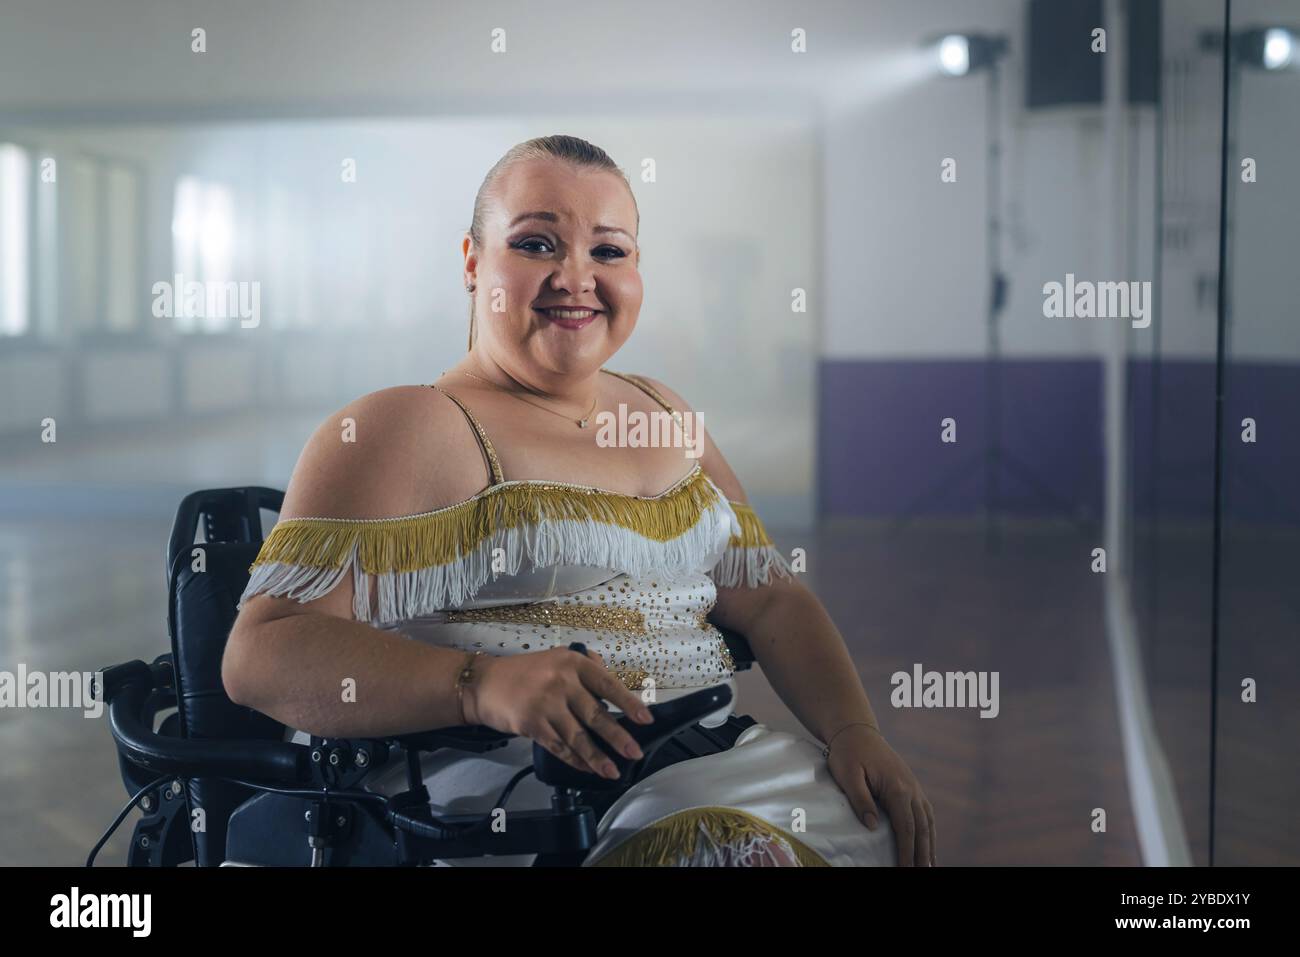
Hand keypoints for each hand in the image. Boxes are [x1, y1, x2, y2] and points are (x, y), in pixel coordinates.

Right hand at [464, 648, 654, 780]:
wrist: (485, 684)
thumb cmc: (525, 673)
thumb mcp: (556, 659)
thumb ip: (585, 666)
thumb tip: (612, 685)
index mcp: (572, 663)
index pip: (607, 684)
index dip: (628, 702)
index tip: (646, 719)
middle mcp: (561, 682)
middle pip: (596, 714)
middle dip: (618, 737)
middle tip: (636, 752)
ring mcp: (545, 704)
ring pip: (578, 736)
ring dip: (597, 757)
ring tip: (613, 771)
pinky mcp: (531, 724)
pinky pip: (559, 747)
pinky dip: (575, 760)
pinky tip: (588, 768)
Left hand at [826, 725, 936, 866]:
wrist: (856, 731)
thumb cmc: (848, 753)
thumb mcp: (847, 775)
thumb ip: (860, 800)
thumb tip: (873, 827)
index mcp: (897, 788)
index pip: (905, 828)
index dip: (907, 851)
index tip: (905, 869)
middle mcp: (911, 788)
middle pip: (921, 828)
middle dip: (922, 854)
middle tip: (922, 873)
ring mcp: (914, 786)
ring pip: (927, 821)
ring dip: (930, 845)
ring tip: (930, 866)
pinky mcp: (911, 785)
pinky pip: (925, 812)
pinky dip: (929, 830)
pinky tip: (928, 842)